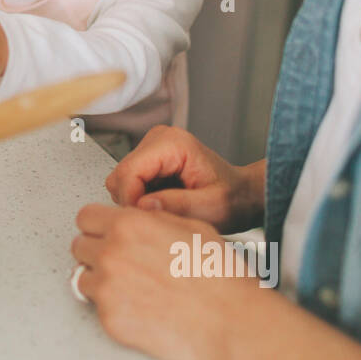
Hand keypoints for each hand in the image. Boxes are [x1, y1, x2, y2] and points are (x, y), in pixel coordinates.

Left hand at [71, 204, 263, 359]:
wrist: (233, 322)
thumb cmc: (221, 277)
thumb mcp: (190, 226)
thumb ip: (153, 217)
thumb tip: (137, 214)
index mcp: (129, 225)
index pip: (86, 217)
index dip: (99, 225)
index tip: (106, 233)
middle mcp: (112, 253)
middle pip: (80, 246)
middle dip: (97, 251)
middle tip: (121, 262)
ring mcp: (108, 289)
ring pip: (82, 277)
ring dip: (100, 280)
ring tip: (131, 287)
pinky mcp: (110, 320)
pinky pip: (97, 308)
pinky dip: (113, 307)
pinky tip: (139, 307)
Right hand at [105, 126, 264, 233]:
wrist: (241, 194)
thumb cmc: (232, 198)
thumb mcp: (212, 208)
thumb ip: (180, 205)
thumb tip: (144, 206)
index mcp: (173, 143)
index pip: (129, 172)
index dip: (131, 201)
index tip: (146, 220)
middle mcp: (158, 139)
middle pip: (120, 176)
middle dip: (133, 202)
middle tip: (159, 217)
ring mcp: (151, 148)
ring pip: (120, 181)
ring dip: (136, 201)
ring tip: (165, 209)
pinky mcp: (148, 160)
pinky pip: (128, 184)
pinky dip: (140, 199)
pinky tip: (162, 204)